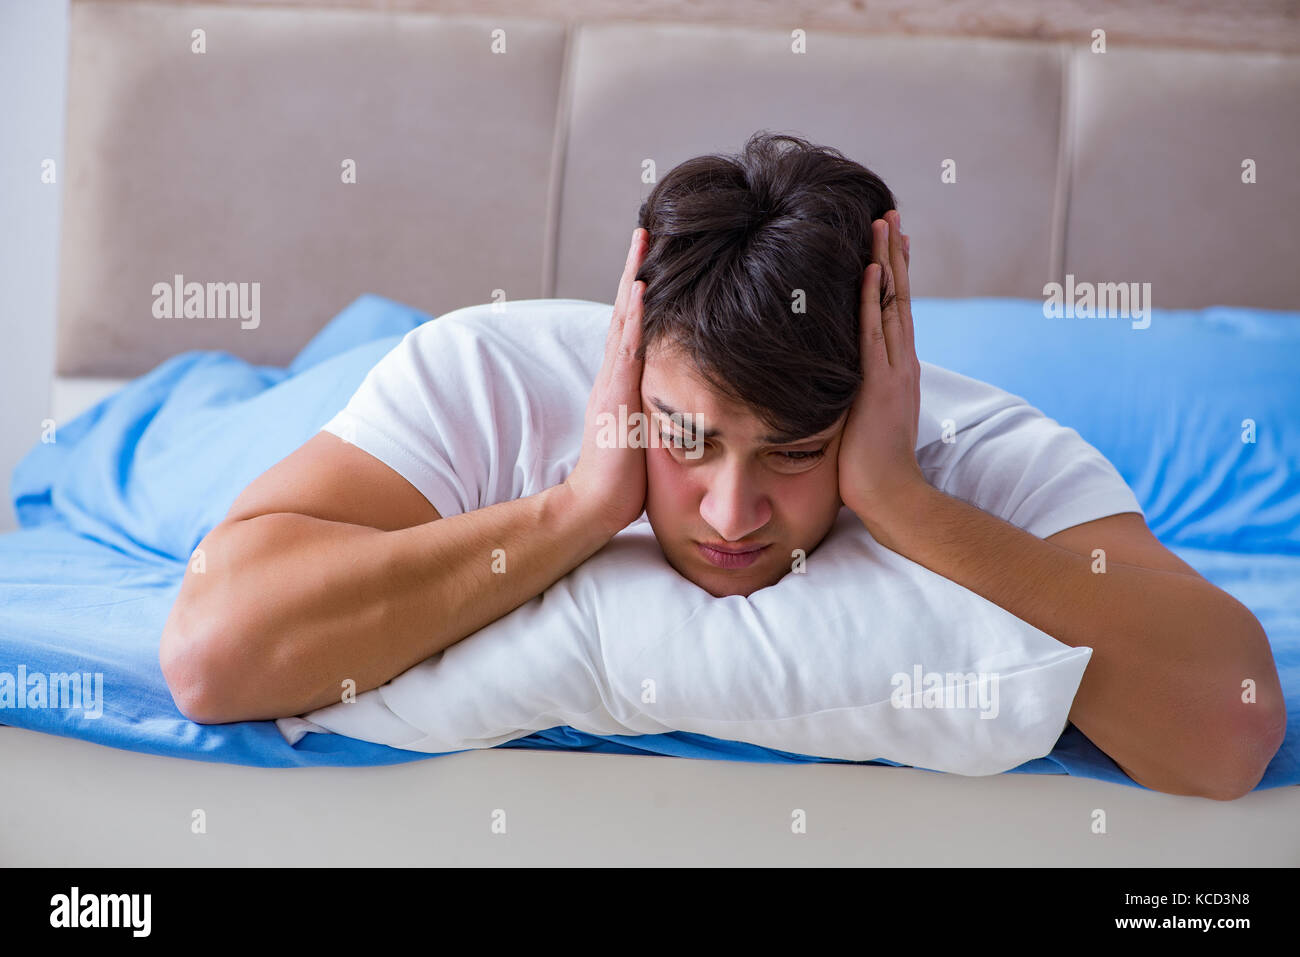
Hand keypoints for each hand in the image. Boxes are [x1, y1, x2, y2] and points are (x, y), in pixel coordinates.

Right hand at [562, 227, 650, 538]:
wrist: (593, 507)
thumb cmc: (623, 483)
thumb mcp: (648, 438)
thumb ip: (660, 414)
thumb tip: (687, 407)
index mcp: (621, 383)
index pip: (633, 327)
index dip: (641, 291)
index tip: (652, 258)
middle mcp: (613, 374)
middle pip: (626, 310)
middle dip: (635, 269)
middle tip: (645, 228)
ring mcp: (612, 381)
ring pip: (624, 318)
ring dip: (634, 276)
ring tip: (642, 239)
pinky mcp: (615, 394)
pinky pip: (627, 346)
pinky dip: (635, 313)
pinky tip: (643, 286)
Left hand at [837, 210, 925, 529]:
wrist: (891, 496)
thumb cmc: (868, 471)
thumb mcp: (857, 422)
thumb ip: (849, 397)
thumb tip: (828, 386)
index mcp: (896, 374)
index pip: (894, 315)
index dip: (891, 277)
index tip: (886, 244)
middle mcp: (901, 365)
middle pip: (898, 297)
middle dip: (894, 255)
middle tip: (888, 215)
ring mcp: (894, 371)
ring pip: (891, 305)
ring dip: (887, 261)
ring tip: (883, 222)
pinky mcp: (880, 384)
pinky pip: (875, 333)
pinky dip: (873, 300)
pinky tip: (870, 268)